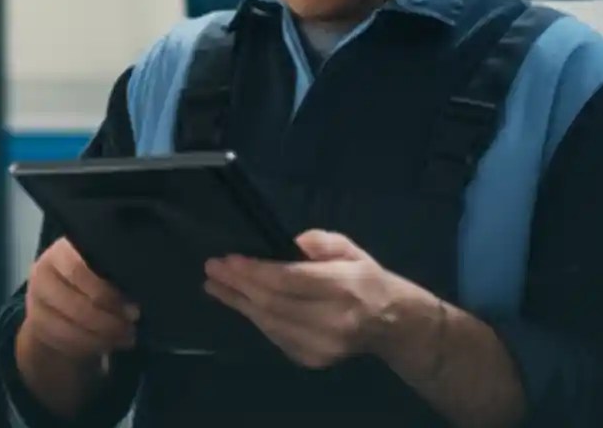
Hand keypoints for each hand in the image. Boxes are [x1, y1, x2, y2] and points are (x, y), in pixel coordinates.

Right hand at [20, 237, 139, 364]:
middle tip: (132, 327)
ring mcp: (35, 299)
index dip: (108, 293)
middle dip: (109, 321)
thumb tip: (143, 290)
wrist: (61, 291)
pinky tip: (107, 344)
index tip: (134, 308)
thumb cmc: (94, 272)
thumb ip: (117, 272)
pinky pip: (62, 342)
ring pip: (68, 328)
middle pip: (77, 304)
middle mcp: (43, 272)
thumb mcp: (104, 264)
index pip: (81, 271)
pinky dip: (87, 347)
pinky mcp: (35, 324)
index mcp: (63, 251)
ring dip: (101, 338)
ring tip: (126, 338)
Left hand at [204, 229, 410, 369]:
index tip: (228, 260)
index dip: (255, 271)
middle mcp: (332, 320)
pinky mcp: (312, 360)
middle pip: (273, 304)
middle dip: (238, 286)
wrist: (390, 323)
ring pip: (270, 324)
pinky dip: (256, 319)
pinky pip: (275, 337)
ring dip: (239, 304)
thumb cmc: (365, 278)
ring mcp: (321, 345)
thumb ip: (321, 242)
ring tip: (215, 286)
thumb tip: (288, 244)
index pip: (289, 281)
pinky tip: (240, 303)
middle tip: (212, 270)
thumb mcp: (350, 249)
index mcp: (343, 288)